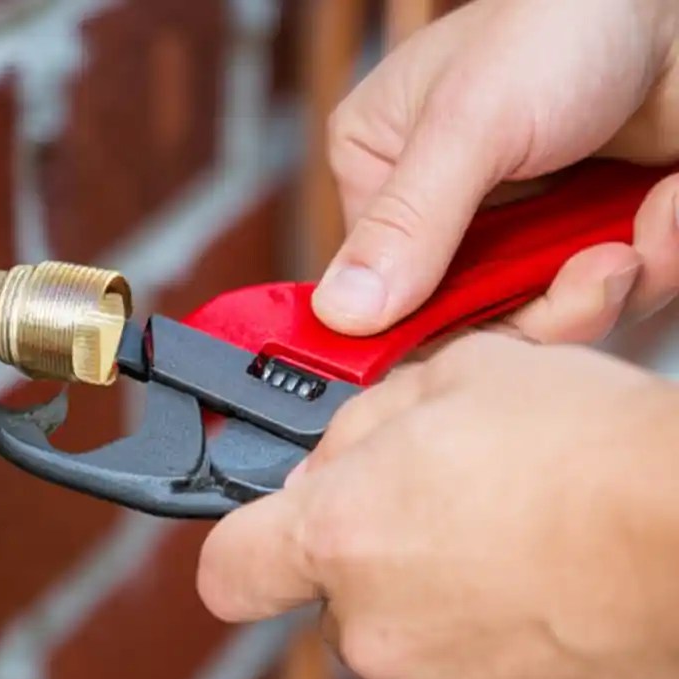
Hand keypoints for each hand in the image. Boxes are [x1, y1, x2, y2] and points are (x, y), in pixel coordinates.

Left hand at [196, 333, 678, 678]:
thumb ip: (362, 427)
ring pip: (407, 638)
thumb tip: (334, 460)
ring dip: (439, 598)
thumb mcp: (456, 377)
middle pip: (333, 598)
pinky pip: (473, 675)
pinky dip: (495, 640)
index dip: (248, 545)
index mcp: (340, 536)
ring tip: (514, 543)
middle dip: (372, 556)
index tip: (271, 533)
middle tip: (443, 505)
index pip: (229, 568)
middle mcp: (375, 627)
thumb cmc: (593, 452)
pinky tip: (545, 589)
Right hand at [316, 0, 678, 343]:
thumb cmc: (565, 21)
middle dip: (550, 303)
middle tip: (605, 269)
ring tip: (651, 228)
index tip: (483, 339)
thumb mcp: (470, 123)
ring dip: (615, 282)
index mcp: (382, 166)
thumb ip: (407, 223)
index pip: (384, 286)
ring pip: (548, 311)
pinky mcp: (587, 229)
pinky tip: (667, 205)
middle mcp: (444, 203)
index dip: (433, 323)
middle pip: (472, 313)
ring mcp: (521, 220)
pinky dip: (655, 261)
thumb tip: (341, 312)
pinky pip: (612, 291)